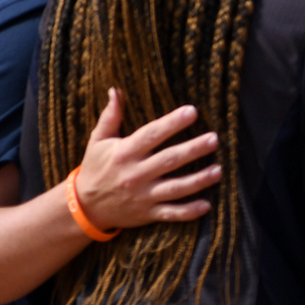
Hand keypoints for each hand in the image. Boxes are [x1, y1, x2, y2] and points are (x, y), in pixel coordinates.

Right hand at [72, 89, 221, 230]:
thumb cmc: (95, 168)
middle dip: (193, 149)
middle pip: (169, 160)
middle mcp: (136, 174)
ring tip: (218, 170)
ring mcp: (143, 196)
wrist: (85, 207)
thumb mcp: (98, 141)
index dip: (172, 123)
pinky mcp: (148, 213)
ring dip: (198, 180)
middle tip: (214, 139)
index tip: (192, 111)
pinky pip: (171, 213)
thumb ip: (110, 117)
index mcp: (125, 153)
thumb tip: (116, 90)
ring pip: (175, 188)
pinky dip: (189, 211)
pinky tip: (207, 205)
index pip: (152, 135)